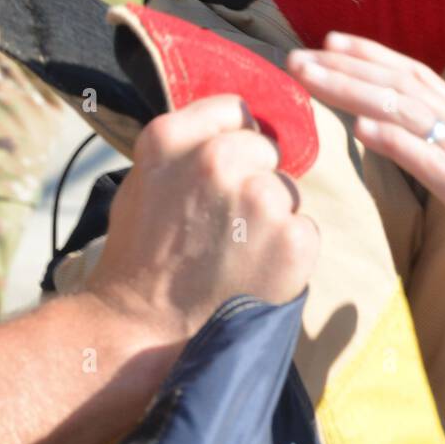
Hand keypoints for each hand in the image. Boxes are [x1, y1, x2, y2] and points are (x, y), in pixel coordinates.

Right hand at [85, 95, 318, 343]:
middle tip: (227, 224)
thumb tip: (234, 126)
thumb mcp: (144, 181)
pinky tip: (256, 273)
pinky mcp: (292, 237)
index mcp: (172, 138)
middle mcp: (217, 159)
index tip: (225, 171)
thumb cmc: (139, 261)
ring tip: (237, 254)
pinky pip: (305, 229)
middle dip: (254, 179)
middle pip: (265, 148)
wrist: (141, 332)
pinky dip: (290, 252)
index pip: (235, 110)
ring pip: (287, 190)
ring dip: (273, 218)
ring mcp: (258, 197)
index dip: (235, 140)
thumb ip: (187, 146)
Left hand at [287, 33, 444, 307]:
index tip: (332, 44)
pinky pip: (435, 163)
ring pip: (409, 113)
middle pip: (403, 86)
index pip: (419, 83)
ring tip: (311, 76)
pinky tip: (362, 129)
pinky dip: (396, 141)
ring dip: (354, 91)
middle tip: (298, 53)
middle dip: (347, 68)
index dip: (373, 61)